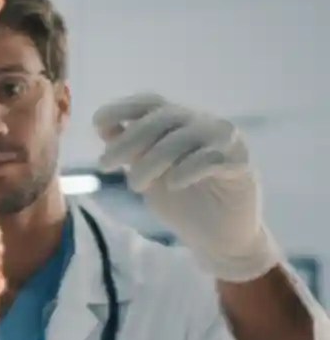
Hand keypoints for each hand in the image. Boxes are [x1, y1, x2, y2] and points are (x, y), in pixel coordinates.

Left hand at [93, 93, 280, 281]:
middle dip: (129, 139)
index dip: (123, 107)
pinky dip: (188, 169)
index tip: (97, 123)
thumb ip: (130, 151)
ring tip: (134, 186)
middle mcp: (201, 124)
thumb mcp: (147, 174)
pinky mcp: (241, 163)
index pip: (150, 103)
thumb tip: (104, 126)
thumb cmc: (180, 202)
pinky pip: (213, 157)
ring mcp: (224, 141)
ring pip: (184, 136)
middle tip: (105, 164)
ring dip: (152, 159)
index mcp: (177, 123)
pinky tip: (174, 184)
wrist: (217, 237)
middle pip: (163, 117)